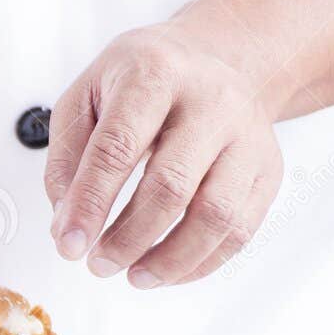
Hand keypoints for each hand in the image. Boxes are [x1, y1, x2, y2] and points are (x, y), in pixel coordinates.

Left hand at [45, 25, 283, 287]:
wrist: (216, 59)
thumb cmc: (143, 81)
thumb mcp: (87, 96)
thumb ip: (66, 157)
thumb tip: (66, 221)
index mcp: (155, 74)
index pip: (118, 147)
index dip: (90, 203)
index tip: (69, 245)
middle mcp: (211, 102)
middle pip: (171, 185)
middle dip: (128, 238)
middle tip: (98, 264)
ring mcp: (247, 137)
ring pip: (216, 215)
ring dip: (169, 259)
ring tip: (133, 276)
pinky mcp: (267, 170)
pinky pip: (240, 230)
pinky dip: (201, 263)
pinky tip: (168, 270)